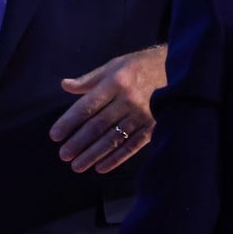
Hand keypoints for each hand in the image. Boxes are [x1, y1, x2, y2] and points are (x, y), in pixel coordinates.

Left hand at [49, 45, 166, 173]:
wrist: (177, 70)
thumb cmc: (140, 67)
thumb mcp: (114, 65)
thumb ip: (89, 79)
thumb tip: (65, 85)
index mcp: (115, 83)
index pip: (87, 106)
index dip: (70, 122)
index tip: (55, 135)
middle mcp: (127, 100)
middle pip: (98, 126)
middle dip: (79, 142)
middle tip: (64, 155)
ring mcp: (141, 115)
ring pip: (113, 139)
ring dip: (93, 154)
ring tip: (77, 166)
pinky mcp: (152, 127)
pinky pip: (132, 146)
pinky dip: (116, 158)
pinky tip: (102, 168)